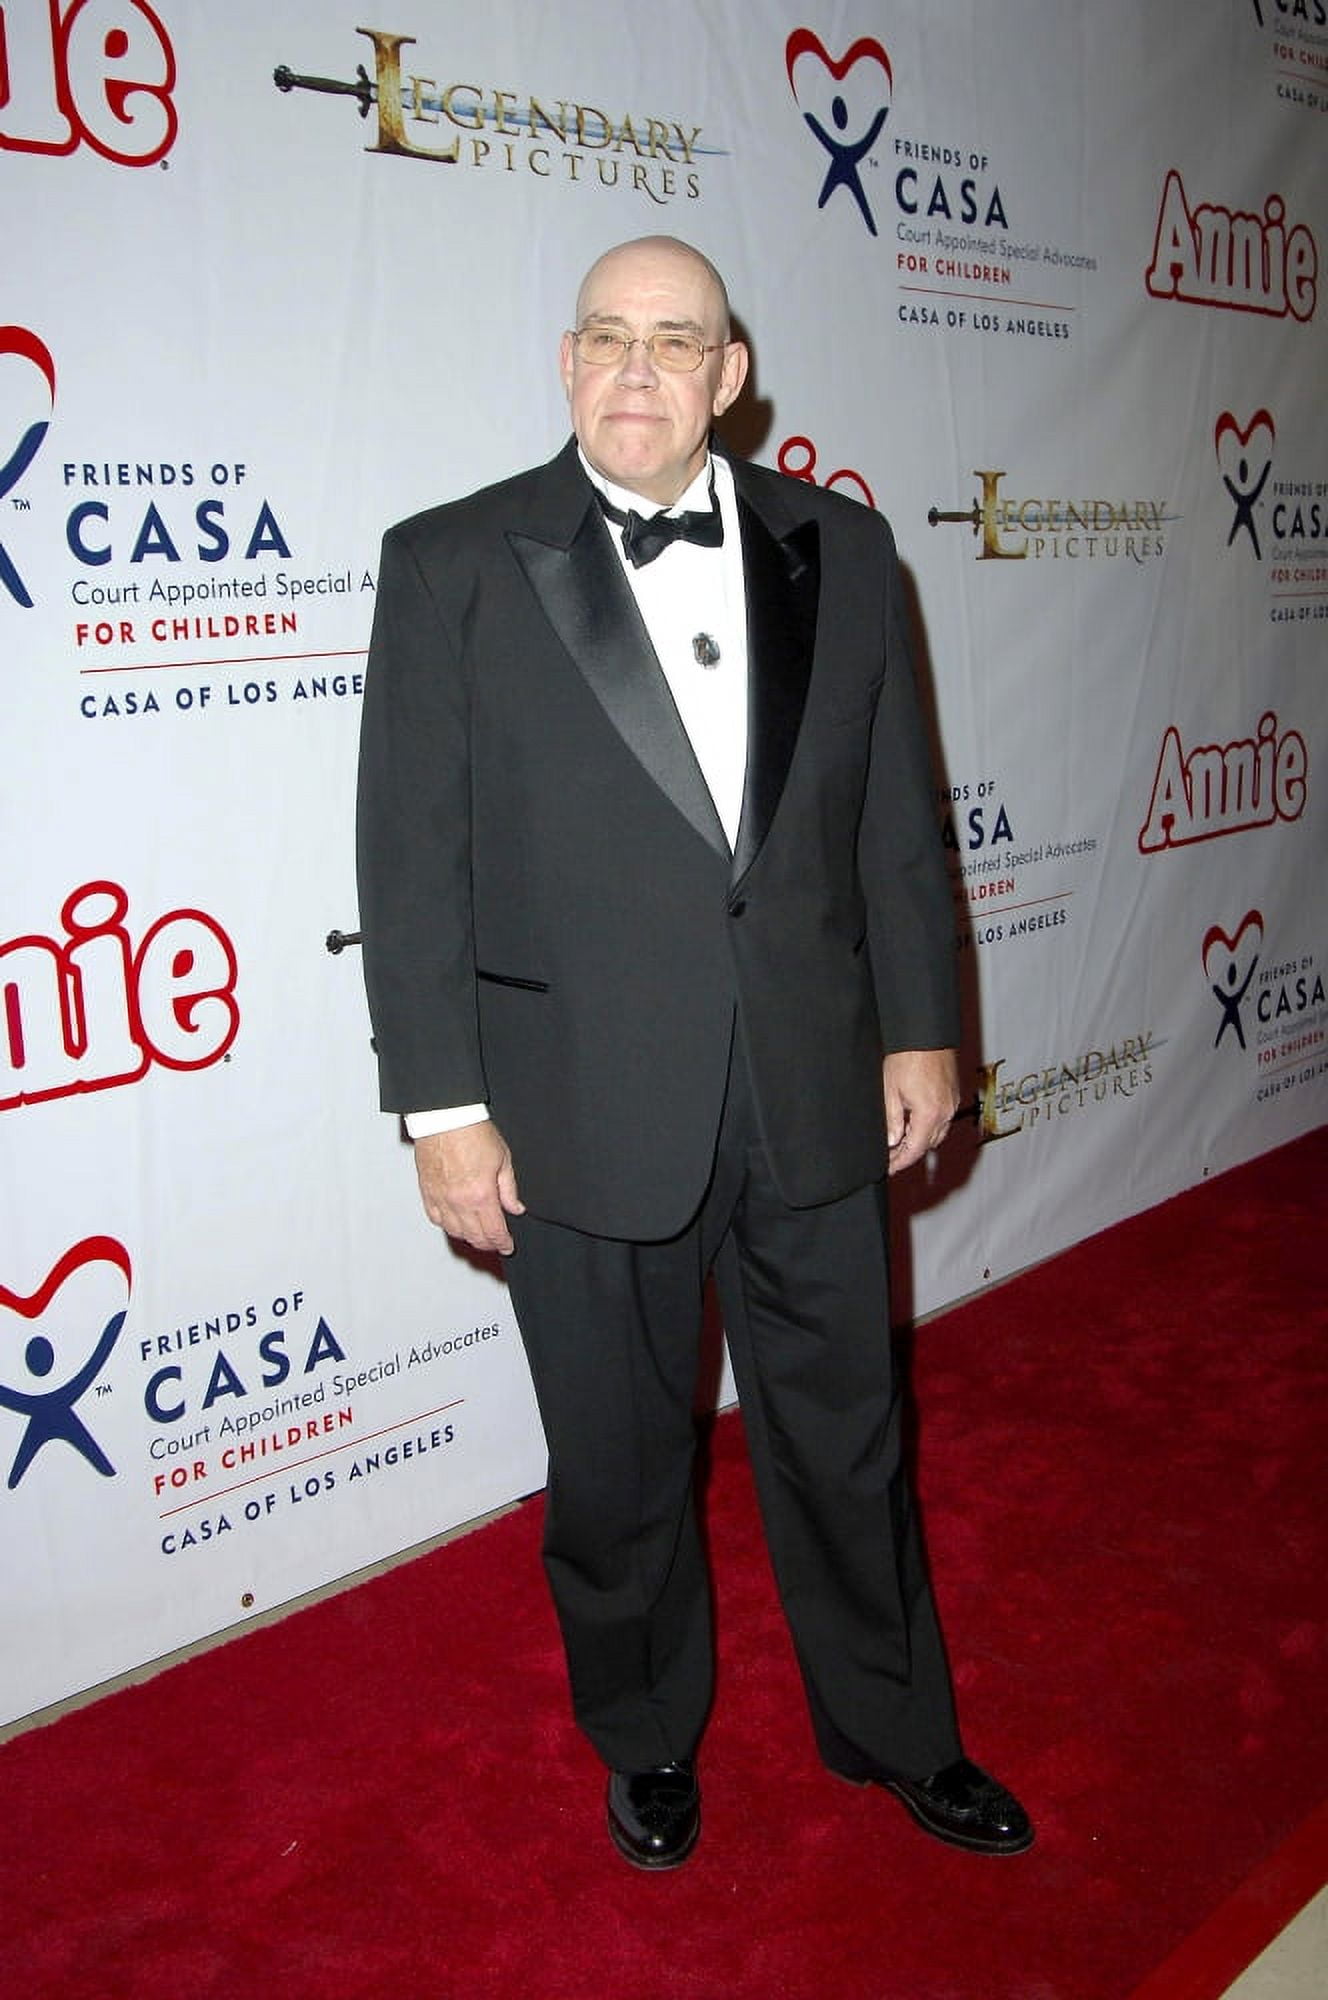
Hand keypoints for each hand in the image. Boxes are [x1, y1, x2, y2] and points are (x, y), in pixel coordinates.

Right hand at [413, 1122, 524, 1253]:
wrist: (445, 1118)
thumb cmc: (472, 1132)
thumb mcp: (503, 1159)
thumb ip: (509, 1189)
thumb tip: (516, 1208)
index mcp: (481, 1195)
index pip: (494, 1232)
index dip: (503, 1243)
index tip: (507, 1245)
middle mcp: (459, 1202)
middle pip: (474, 1237)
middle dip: (488, 1243)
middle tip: (496, 1242)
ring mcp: (441, 1199)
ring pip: (454, 1232)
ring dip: (468, 1236)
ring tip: (478, 1233)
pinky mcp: (427, 1192)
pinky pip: (436, 1219)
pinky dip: (447, 1225)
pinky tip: (456, 1222)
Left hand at [883, 1048, 960, 1176]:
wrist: (926, 1035)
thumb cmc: (907, 1057)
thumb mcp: (890, 1091)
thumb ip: (892, 1120)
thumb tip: (892, 1141)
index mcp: (930, 1115)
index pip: (915, 1150)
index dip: (900, 1162)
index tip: (889, 1168)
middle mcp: (945, 1112)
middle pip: (928, 1144)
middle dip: (909, 1153)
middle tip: (890, 1156)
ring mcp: (951, 1103)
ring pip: (937, 1133)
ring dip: (920, 1140)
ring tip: (900, 1139)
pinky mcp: (952, 1094)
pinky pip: (942, 1119)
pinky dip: (929, 1126)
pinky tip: (914, 1121)